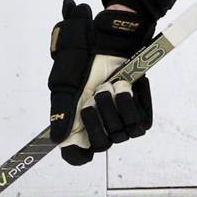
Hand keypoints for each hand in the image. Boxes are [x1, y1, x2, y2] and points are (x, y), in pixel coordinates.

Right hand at [47, 0, 152, 165]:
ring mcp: (118, 121)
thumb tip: (57, 141)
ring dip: (114, 105)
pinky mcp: (137, 113)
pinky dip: (130, 103)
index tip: (80, 147)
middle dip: (98, 118)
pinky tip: (123, 86)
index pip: (76, 155)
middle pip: (100, 145)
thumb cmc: (82, 61)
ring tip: (110, 85)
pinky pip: (139, 124)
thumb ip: (61, 113)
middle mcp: (96, 126)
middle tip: (94, 95)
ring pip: (120, 134)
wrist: (108, 41)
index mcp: (75, 123)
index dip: (77, 155)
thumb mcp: (64, 85)